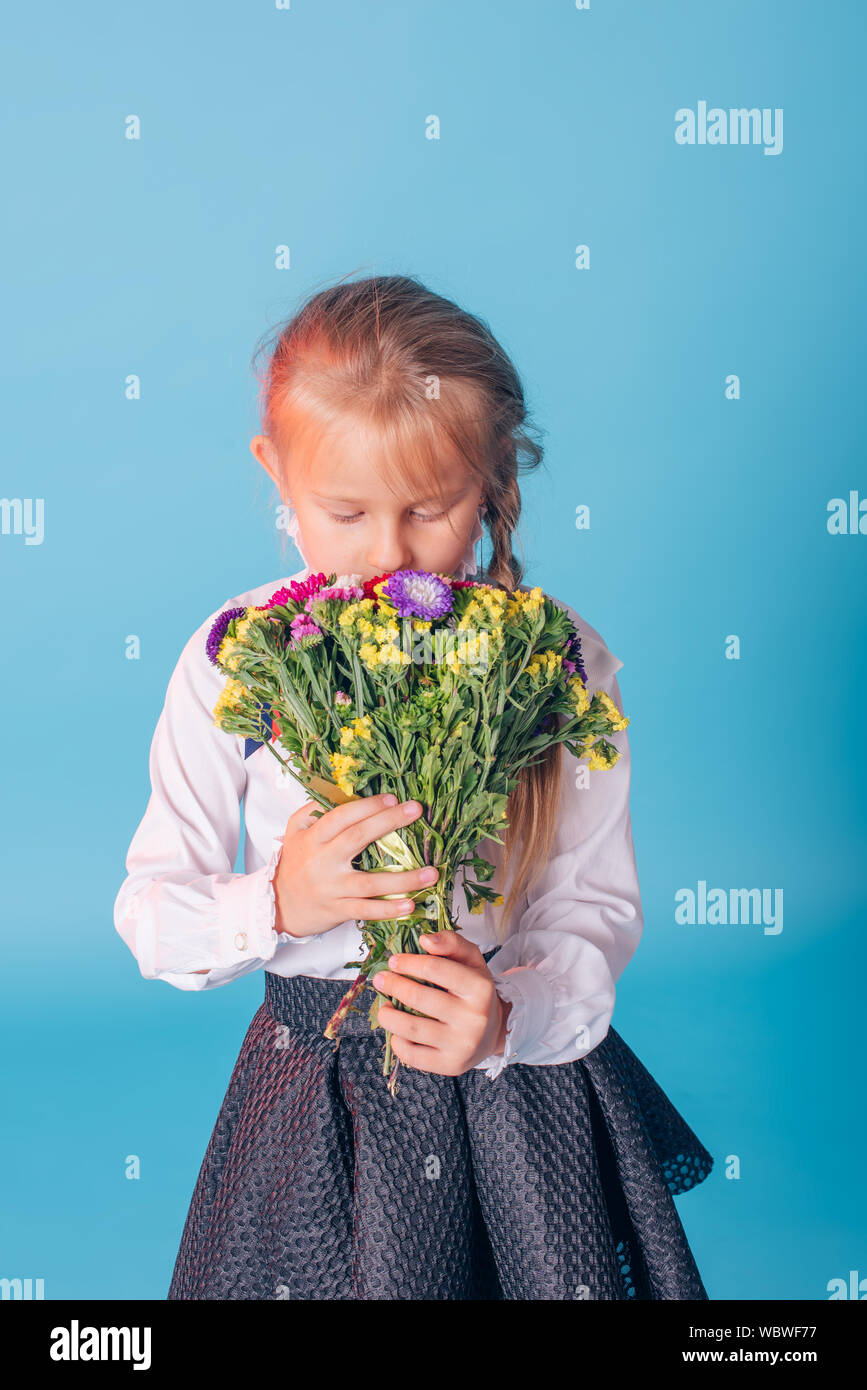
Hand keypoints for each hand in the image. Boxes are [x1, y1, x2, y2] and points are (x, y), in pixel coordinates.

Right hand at [273, 793, 439, 939]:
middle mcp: (322, 861)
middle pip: (358, 838)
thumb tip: (341, 794)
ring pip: (370, 882)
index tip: (393, 798)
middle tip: (416, 810)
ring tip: (431, 872)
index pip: (342, 816)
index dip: (368, 806)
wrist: (276, 906)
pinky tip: (410, 905)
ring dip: (403, 878)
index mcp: (313, 838)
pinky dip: (388, 909)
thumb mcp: (294, 832)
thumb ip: (312, 811)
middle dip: (389, 822)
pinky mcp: (338, 910)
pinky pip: (366, 910)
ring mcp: (332, 888)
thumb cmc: (292, 865)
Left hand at [370, 930, 512, 1076]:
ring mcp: (462, 1044)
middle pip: (419, 998)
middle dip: (393, 985)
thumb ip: (451, 943)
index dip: (408, 962)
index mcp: (480, 988)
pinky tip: (397, 1031)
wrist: (494, 1032)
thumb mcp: (472, 961)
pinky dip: (397, 1041)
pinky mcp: (451, 1065)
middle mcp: (474, 1018)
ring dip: (388, 1015)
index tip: (393, 961)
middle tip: (380, 979)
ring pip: (411, 1028)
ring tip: (384, 1007)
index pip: (435, 969)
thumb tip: (425, 939)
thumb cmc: (475, 992)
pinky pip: (413, 1055)